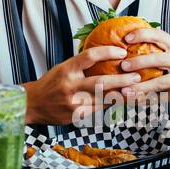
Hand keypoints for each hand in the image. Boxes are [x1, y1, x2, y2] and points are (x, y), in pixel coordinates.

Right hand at [23, 45, 139, 125]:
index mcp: (67, 69)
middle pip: (101, 82)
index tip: (122, 52)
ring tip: (136, 91)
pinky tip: (122, 102)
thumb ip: (81, 64)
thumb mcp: (63, 68)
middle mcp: (70, 86)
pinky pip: (98, 110)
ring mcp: (73, 103)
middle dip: (122, 80)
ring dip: (121, 95)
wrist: (32, 104)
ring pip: (103, 99)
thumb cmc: (51, 83)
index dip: (108, 52)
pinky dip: (111, 105)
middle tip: (137, 77)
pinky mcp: (75, 116)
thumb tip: (106, 55)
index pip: (90, 56)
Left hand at [118, 27, 169, 107]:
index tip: (126, 39)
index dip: (142, 35)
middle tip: (123, 66)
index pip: (158, 35)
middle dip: (139, 62)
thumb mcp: (169, 51)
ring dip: (141, 85)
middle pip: (158, 59)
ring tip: (125, 89)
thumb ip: (153, 45)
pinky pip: (159, 96)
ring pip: (159, 81)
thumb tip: (124, 39)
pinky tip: (132, 98)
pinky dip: (144, 97)